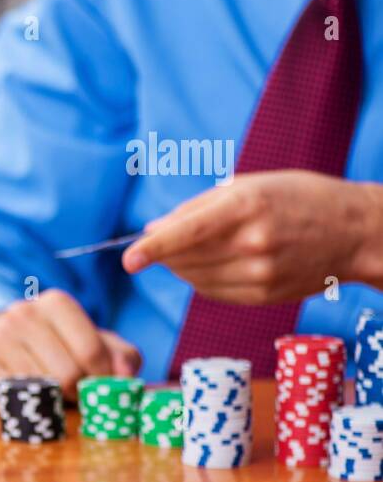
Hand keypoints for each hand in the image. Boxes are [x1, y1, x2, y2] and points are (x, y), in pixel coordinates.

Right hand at [0, 290, 140, 397]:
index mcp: (56, 303)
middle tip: (76, 393)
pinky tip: (29, 392)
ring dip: (53, 400)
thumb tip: (127, 376)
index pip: (90, 351)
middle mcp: (23, 313)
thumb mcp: (92, 341)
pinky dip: (26, 401)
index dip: (101, 379)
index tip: (100, 386)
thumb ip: (121, 357)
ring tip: (53, 391)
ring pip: (41, 388)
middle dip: (77, 392)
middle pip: (66, 374)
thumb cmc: (55, 343)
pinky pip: (13, 395)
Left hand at [122, 170, 382, 303]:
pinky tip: (213, 264)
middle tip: (165, 241)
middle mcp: (251, 244)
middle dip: (165, 252)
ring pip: (194, 279)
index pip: (186, 233)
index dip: (153, 249)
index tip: (127, 261)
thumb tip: (153, 231)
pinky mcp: (263, 296)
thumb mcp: (249, 185)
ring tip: (196, 249)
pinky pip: (212, 292)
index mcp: (245, 207)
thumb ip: (197, 208)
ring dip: (180, 267)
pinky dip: (201, 280)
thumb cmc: (298, 197)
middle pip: (184, 259)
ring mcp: (259, 274)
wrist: (355, 232)